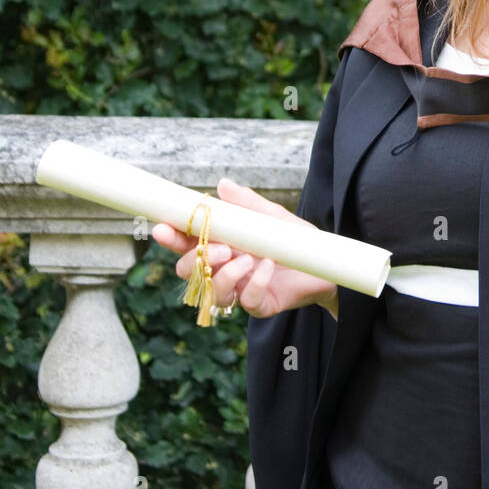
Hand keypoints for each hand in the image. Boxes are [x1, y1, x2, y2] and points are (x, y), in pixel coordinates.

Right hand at [151, 178, 338, 320]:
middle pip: (188, 272)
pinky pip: (246, 301)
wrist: (326, 263)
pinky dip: (254, 283)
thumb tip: (222, 184)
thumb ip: (247, 203)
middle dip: (195, 260)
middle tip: (219, 248)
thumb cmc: (294, 238)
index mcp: (222, 244)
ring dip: (224, 275)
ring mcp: (240, 289)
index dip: (171, 237)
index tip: (162, 227)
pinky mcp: (261, 305)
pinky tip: (268, 267)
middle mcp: (225, 268)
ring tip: (246, 258)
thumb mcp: (271, 216)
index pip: (187, 243)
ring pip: (212, 292)